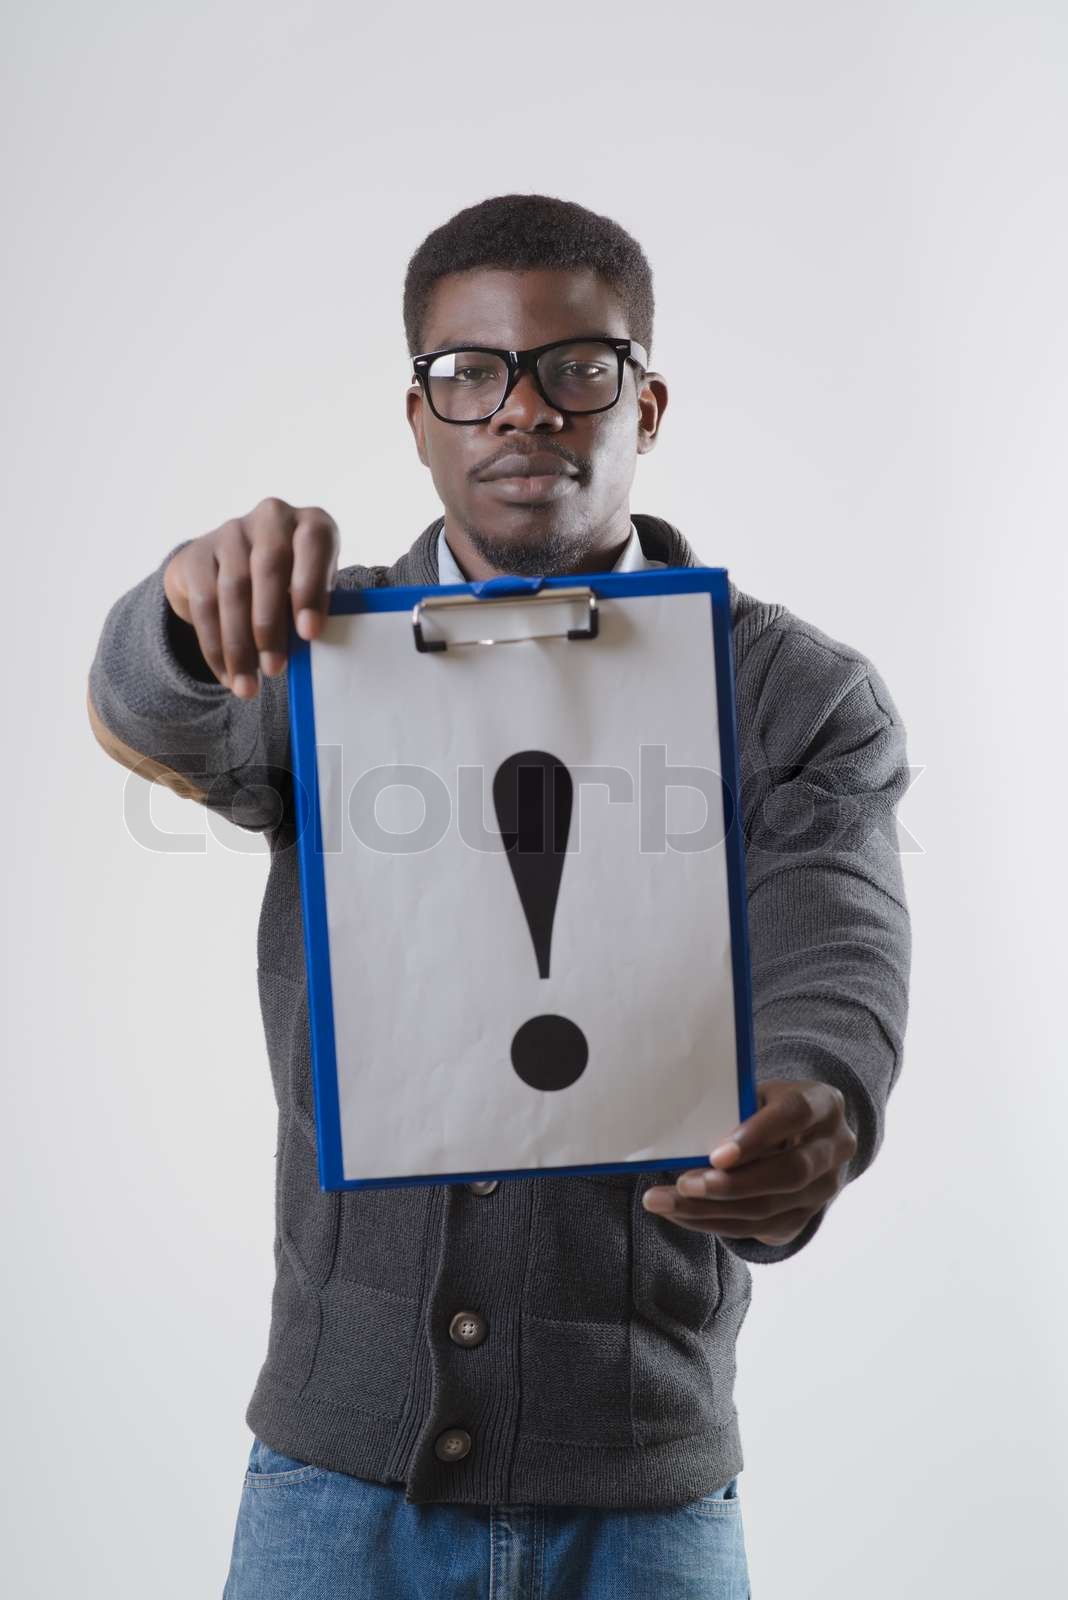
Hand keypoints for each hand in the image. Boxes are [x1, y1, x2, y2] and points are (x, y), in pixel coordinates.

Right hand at [163, 498, 339, 696]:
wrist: (233, 568)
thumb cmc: (290, 587)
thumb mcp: (310, 594)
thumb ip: (311, 613)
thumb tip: (309, 655)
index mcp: (311, 524)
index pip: (314, 545)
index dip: (311, 589)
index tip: (310, 634)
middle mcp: (272, 517)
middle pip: (268, 569)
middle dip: (270, 626)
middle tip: (274, 670)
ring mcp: (232, 531)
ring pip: (232, 590)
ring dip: (239, 645)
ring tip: (248, 685)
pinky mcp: (197, 553)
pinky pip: (204, 603)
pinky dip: (215, 645)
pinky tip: (226, 674)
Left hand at [641, 1079, 858, 1245]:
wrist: (806, 1135)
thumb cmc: (768, 1106)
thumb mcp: (759, 1095)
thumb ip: (735, 1109)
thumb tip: (684, 1135)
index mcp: (824, 1104)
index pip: (795, 1115)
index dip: (757, 1135)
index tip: (716, 1154)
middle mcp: (834, 1149)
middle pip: (788, 1173)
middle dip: (732, 1185)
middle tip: (684, 1184)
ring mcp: (824, 1190)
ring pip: (769, 1209)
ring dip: (712, 1210)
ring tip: (665, 1202)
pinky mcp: (804, 1217)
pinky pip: (757, 1228)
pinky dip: (714, 1222)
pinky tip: (681, 1213)